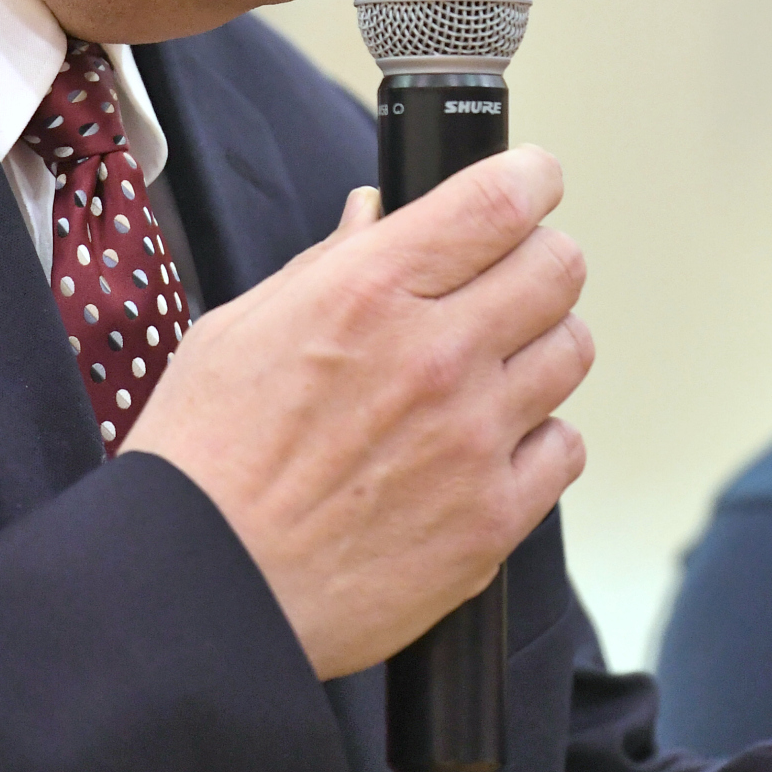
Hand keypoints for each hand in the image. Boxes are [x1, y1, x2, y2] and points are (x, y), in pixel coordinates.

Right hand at [122, 146, 591, 679]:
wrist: (199, 594)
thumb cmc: (203, 462)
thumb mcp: (240, 330)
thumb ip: (327, 264)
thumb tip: (377, 213)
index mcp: (368, 291)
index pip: (499, 200)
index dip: (530, 178)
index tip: (532, 181)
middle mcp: (435, 354)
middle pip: (559, 267)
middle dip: (539, 259)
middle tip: (510, 278)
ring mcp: (472, 438)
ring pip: (572, 350)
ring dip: (541, 347)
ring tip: (492, 368)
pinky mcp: (492, 518)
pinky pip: (565, 447)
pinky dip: (536, 440)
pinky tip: (485, 447)